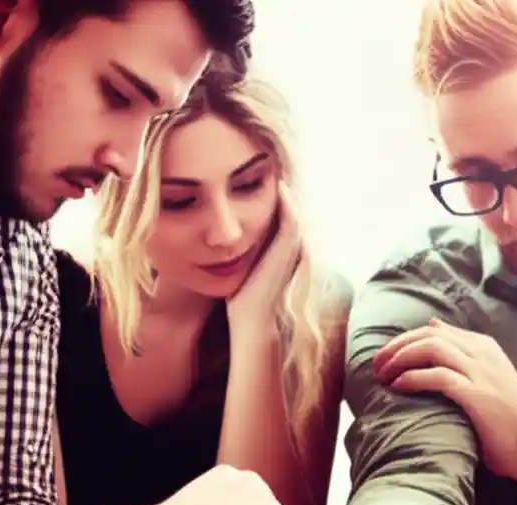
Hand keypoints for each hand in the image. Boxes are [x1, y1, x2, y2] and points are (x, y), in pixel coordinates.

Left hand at [227, 181, 302, 332]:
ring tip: (279, 175)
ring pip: (296, 215)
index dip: (277, 205)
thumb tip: (220, 243)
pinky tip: (280, 187)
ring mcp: (294, 251)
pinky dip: (288, 203)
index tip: (263, 186)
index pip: (282, 222)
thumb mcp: (240, 271)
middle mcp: (292, 252)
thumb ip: (240, 256)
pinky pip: (293, 220)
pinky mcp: (290, 251)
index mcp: (281, 255)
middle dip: (285, 197)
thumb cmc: (241, 301)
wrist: (250, 320)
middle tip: (276, 173)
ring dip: (289, 196)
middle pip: (292, 215)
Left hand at [373, 318, 516, 479]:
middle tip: (376, 366)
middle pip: (428, 335)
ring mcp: (482, 372)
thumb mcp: (485, 376)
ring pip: (431, 348)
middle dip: (396, 347)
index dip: (405, 341)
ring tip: (383, 375)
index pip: (436, 330)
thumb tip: (434, 325)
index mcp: (484, 347)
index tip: (386, 359)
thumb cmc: (507, 417)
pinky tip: (398, 387)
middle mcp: (483, 353)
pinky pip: (438, 376)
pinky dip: (413, 378)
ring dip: (400, 358)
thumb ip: (461, 354)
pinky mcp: (478, 395)